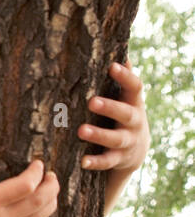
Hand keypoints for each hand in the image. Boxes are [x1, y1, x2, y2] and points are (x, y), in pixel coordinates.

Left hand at [79, 56, 149, 175]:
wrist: (135, 151)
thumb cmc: (124, 115)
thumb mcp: (127, 99)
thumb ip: (123, 80)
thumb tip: (123, 54)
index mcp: (134, 103)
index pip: (134, 87)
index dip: (125, 77)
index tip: (112, 66)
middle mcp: (134, 122)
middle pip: (125, 114)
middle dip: (110, 107)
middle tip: (91, 101)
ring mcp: (128, 142)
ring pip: (115, 139)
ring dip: (99, 135)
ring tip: (81, 131)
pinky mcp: (119, 159)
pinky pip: (107, 162)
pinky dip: (95, 162)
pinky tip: (82, 161)